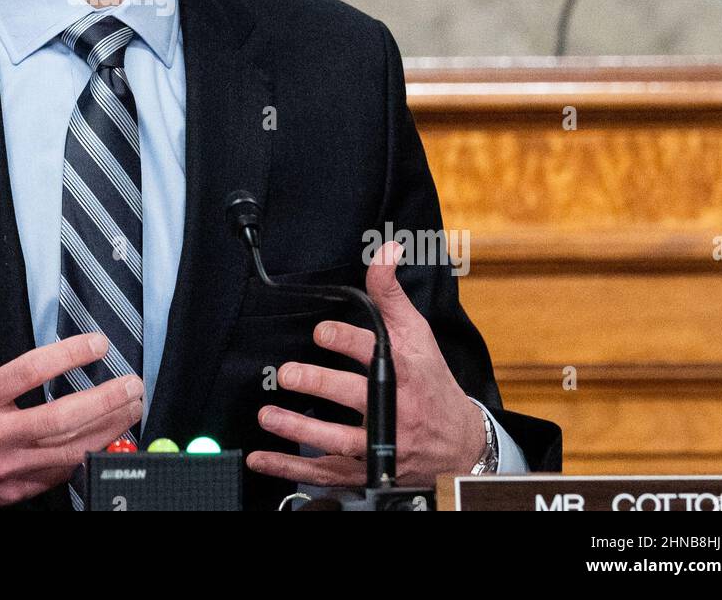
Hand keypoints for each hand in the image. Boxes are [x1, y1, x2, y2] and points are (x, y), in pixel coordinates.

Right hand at [0, 262, 143, 508]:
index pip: (31, 373)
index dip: (70, 355)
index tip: (98, 343)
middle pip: (61, 419)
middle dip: (105, 400)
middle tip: (132, 383)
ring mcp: (2, 468)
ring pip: (66, 452)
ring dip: (105, 430)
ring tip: (130, 409)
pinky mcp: (8, 491)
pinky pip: (55, 477)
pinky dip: (84, 459)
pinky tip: (104, 442)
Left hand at [246, 240, 486, 487]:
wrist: (459, 444)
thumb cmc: (432, 383)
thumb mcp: (417, 334)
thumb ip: (391, 294)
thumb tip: (384, 250)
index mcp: (405, 371)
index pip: (376, 351)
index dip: (346, 339)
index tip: (321, 331)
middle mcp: (393, 409)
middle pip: (354, 395)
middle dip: (318, 384)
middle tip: (288, 373)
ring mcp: (380, 444)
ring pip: (337, 440)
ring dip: (299, 429)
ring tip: (268, 415)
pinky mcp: (366, 470)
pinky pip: (325, 471)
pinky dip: (291, 467)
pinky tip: (262, 458)